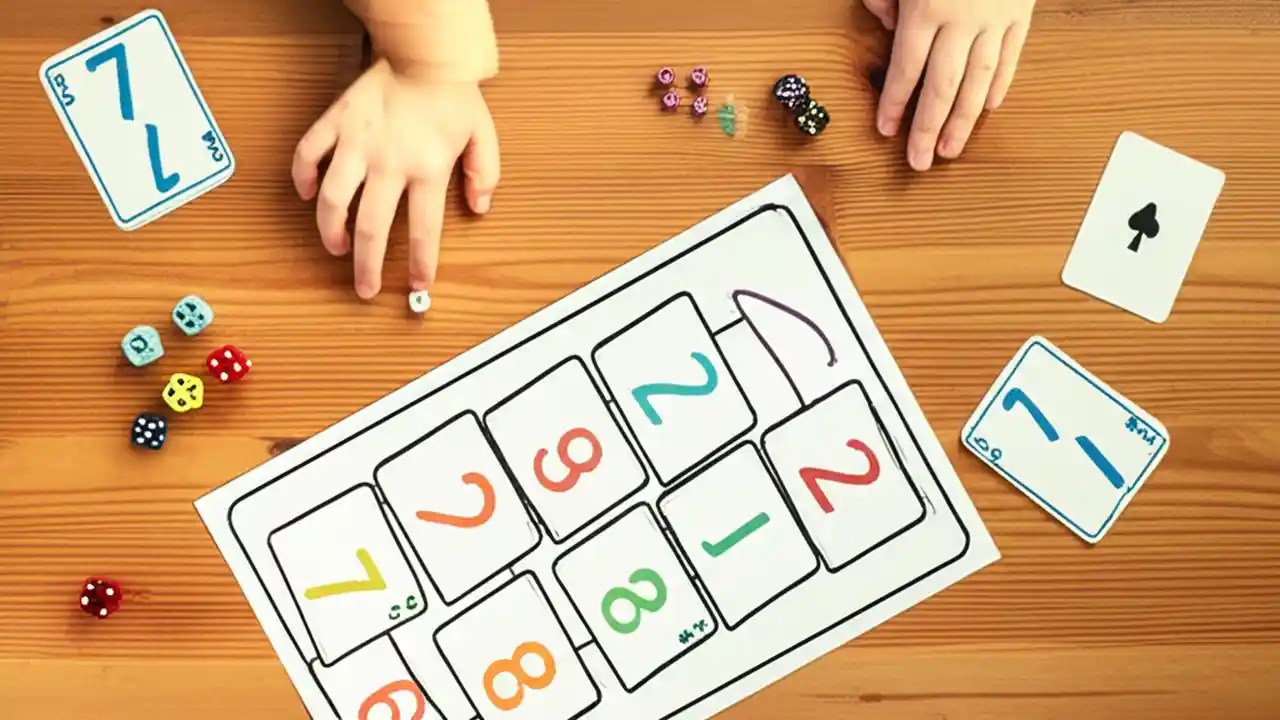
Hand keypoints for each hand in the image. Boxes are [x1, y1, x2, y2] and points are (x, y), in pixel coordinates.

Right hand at [292, 58, 499, 298]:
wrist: (423, 52)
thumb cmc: (452, 94)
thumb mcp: (483, 135)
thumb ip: (485, 174)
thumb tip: (479, 207)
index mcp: (427, 169)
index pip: (424, 230)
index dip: (420, 264)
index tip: (416, 286)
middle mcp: (389, 163)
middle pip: (371, 228)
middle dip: (367, 266)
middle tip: (365, 288)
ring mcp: (358, 144)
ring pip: (333, 200)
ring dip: (330, 230)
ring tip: (335, 247)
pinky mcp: (336, 123)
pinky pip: (308, 154)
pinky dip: (303, 177)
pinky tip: (308, 194)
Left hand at [863, 0, 1033, 170]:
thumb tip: (888, 25)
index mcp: (926, 7)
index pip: (906, 67)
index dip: (894, 102)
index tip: (885, 130)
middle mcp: (962, 18)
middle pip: (943, 85)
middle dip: (928, 128)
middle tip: (918, 162)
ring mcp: (995, 17)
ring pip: (979, 78)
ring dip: (964, 119)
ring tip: (950, 149)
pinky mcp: (1021, 10)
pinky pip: (1011, 55)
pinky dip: (1000, 84)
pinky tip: (987, 109)